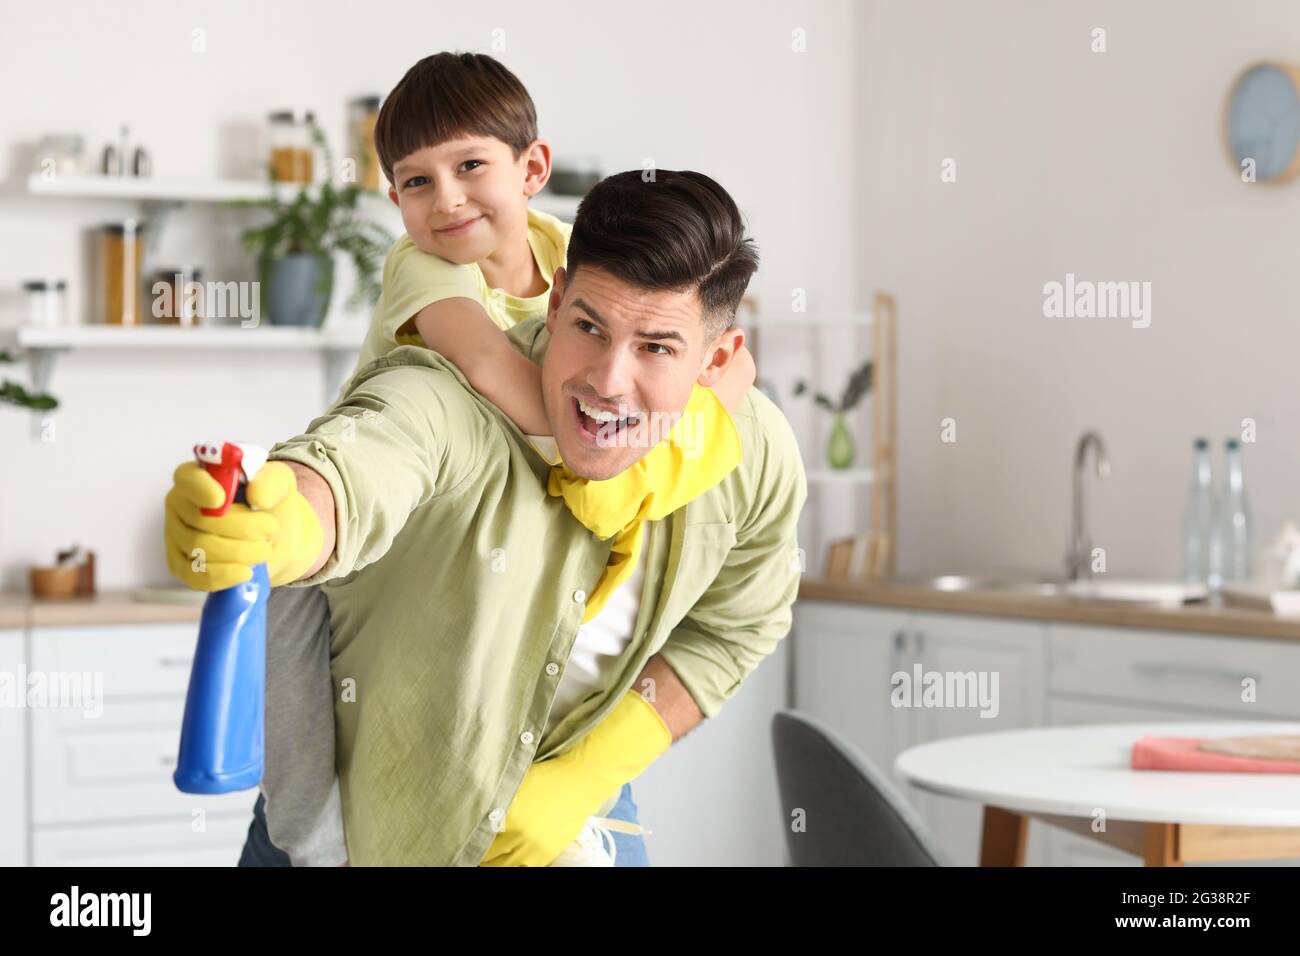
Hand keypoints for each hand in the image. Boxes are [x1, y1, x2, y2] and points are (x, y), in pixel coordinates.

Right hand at [164, 460, 323, 590]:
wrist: (276, 536)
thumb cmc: (270, 502)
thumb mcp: (279, 482)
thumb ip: (271, 481)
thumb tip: (256, 495)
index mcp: (199, 475)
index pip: (187, 478)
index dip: (200, 489)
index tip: (220, 499)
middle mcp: (181, 503)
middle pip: (199, 519)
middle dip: (242, 528)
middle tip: (270, 529)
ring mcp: (176, 535)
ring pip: (199, 548)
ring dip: (240, 552)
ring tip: (264, 549)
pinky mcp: (181, 565)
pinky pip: (194, 575)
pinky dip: (224, 576)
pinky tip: (246, 572)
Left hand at [479, 754, 615, 866]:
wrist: (579, 783)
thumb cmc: (547, 778)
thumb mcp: (516, 784)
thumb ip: (496, 800)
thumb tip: (476, 813)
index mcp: (508, 816)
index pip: (479, 839)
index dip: (470, 840)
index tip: (464, 840)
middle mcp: (519, 836)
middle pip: (488, 857)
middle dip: (480, 854)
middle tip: (471, 851)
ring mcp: (533, 848)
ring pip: (504, 866)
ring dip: (494, 863)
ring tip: (488, 858)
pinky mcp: (546, 854)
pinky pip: (523, 868)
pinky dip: (512, 864)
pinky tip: (507, 859)